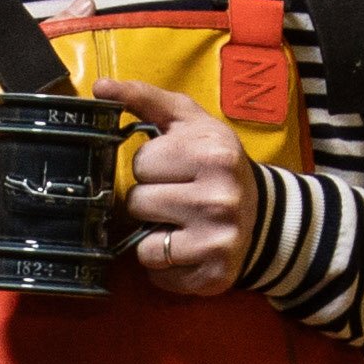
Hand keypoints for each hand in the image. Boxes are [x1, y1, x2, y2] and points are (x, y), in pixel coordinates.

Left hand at [93, 78, 258, 296]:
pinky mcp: (214, 275)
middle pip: (138, 203)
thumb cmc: (214, 163)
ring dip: (152, 236)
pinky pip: (158, 274)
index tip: (174, 169)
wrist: (263, 212)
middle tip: (176, 197)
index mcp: (213, 154)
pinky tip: (184, 249)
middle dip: (149, 200)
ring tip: (177, 223)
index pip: (142, 163)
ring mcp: (218, 240)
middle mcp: (219, 198)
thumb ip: (146, 99)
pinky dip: (163, 265)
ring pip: (143, 245)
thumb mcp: (189, 122)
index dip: (151, 167)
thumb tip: (101, 88)